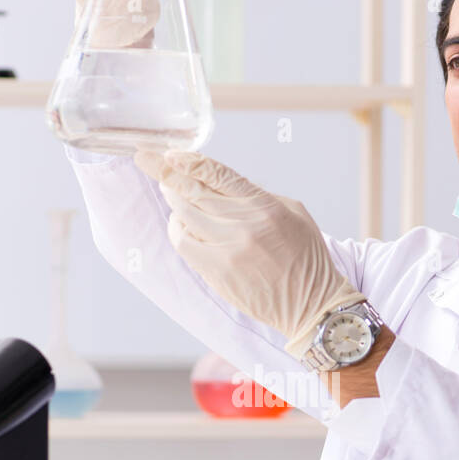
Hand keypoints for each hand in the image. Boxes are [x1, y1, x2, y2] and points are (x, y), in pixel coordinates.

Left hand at [135, 148, 366, 356]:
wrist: (312, 305)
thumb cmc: (306, 257)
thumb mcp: (293, 212)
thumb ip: (257, 195)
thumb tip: (219, 183)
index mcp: (265, 206)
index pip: (217, 175)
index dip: (188, 162)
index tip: (168, 154)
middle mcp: (244, 226)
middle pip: (193, 192)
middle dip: (165, 174)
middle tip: (146, 161)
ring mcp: (227, 251)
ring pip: (184, 216)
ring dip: (173, 202)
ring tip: (171, 193)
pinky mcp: (217, 273)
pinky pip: (184, 244)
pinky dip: (177, 230)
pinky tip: (181, 224)